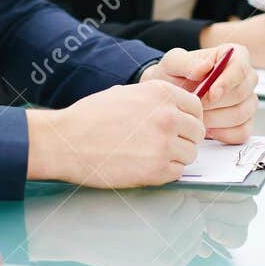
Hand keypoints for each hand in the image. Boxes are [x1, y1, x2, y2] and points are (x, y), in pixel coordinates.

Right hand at [26, 80, 203, 187]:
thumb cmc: (89, 118)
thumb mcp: (125, 93)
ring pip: (190, 154)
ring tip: (151, 155)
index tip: (181, 126)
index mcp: (160, 93)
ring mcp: (164, 144)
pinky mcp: (157, 170)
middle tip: (166, 143)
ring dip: (175, 156)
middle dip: (184, 138)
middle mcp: (167, 116)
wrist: (67, 142)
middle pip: (197, 132)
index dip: (189, 118)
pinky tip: (145, 166)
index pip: (196, 107)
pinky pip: (177, 172)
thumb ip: (153, 100)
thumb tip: (174, 110)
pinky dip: (165, 172)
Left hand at [140, 45, 259, 143]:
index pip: (241, 67)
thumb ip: (187, 62)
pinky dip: (223, 134)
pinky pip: (242, 132)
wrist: (171, 97)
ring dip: (216, 119)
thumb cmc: (174, 76)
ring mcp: (247, 101)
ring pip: (241, 114)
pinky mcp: (245, 122)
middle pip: (242, 93)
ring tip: (197, 116)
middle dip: (216, 103)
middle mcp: (246, 79)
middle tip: (197, 107)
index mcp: (234, 56)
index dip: (228, 82)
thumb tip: (206, 66)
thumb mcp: (172, 63)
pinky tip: (207, 129)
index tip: (211, 92)